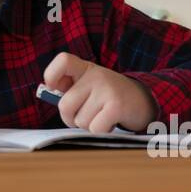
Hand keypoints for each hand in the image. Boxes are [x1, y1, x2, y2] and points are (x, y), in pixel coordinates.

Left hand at [42, 52, 157, 133]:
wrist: (142, 100)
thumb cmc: (108, 97)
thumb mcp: (89, 86)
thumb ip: (70, 89)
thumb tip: (48, 91)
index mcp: (85, 68)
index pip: (63, 60)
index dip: (52, 74)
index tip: (54, 87)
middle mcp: (96, 75)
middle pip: (65, 105)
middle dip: (71, 118)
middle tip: (86, 115)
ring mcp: (106, 89)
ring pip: (80, 121)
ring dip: (88, 126)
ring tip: (102, 116)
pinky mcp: (116, 105)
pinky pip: (95, 128)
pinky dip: (100, 132)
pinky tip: (110, 123)